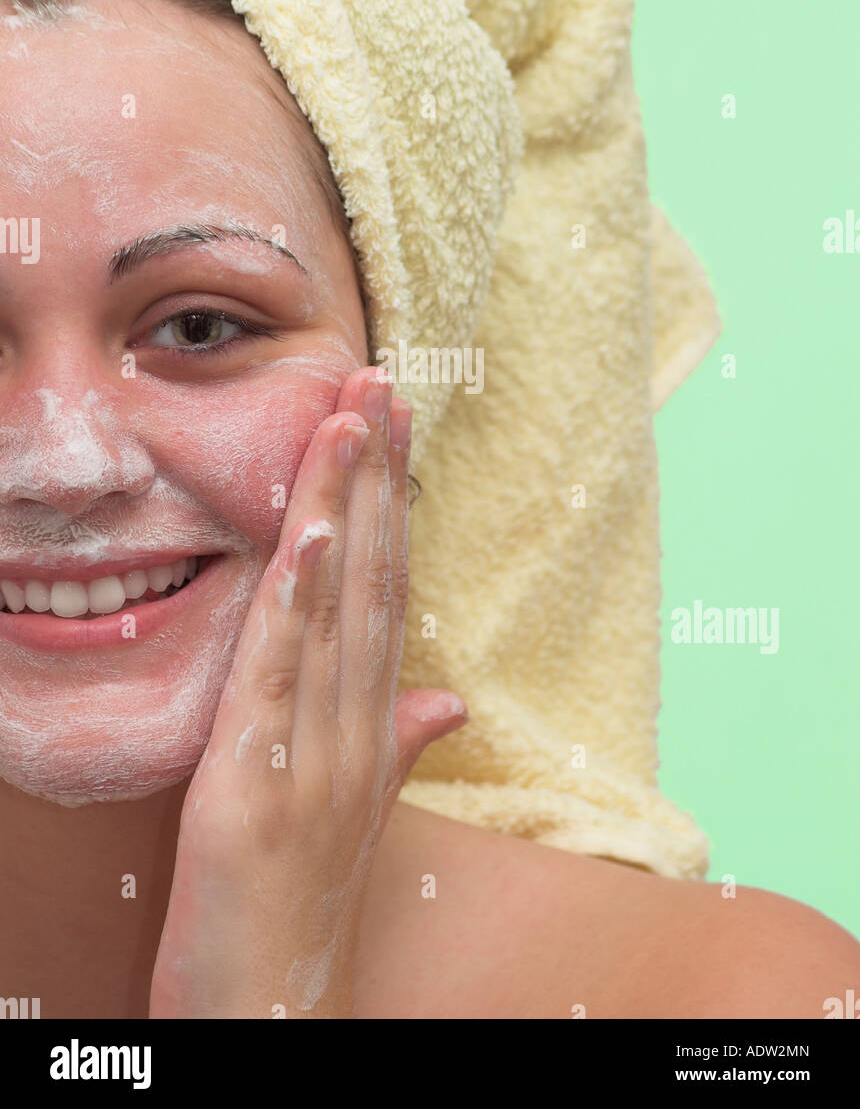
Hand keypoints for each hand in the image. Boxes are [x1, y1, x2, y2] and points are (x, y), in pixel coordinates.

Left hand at [148, 365, 467, 1018]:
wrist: (273, 1008)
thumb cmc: (300, 901)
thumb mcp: (356, 808)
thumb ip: (403, 741)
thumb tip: (454, 700)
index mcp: (372, 724)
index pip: (392, 591)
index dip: (395, 504)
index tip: (395, 426)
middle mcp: (358, 725)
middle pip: (375, 579)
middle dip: (378, 477)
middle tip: (381, 381)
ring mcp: (317, 751)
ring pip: (338, 609)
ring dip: (346, 508)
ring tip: (351, 419)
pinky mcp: (262, 781)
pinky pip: (285, 676)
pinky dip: (303, 600)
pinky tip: (314, 533)